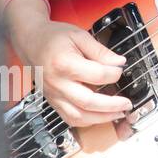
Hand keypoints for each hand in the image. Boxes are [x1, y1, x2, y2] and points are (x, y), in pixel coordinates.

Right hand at [7, 0, 131, 127]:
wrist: (30, 42)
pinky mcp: (52, 101)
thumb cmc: (53, 38)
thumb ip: (100, 50)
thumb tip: (119, 62)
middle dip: (111, 105)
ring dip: (101, 118)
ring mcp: (53, 95)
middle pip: (87, 101)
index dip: (114, 73)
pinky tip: (100, 116)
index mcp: (64, 63)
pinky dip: (86, 121)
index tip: (121, 68)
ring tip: (118, 113)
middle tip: (127, 103)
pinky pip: (69, 118)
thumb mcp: (79, 35)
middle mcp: (57, 83)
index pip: (96, 75)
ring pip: (77, 116)